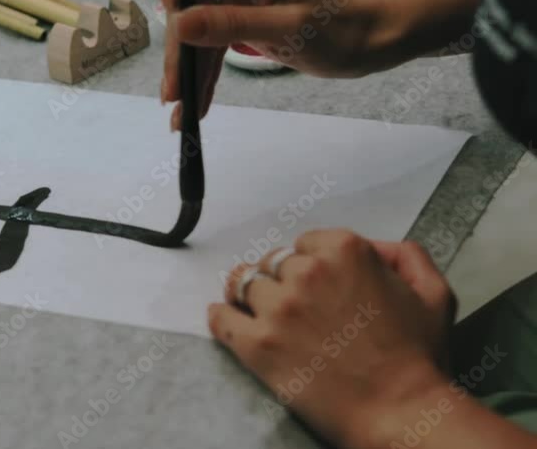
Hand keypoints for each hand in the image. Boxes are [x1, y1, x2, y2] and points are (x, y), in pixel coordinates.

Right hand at [149, 0, 386, 127]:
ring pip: (192, 28)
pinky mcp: (237, 18)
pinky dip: (201, 72)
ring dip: (185, 67)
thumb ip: (231, 24)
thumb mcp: (285, 28)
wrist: (366, 43)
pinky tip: (193, 104)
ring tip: (179, 109)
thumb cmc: (338, 28)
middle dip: (176, 46)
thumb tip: (179, 24)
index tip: (170, 4)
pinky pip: (209, 44)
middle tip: (173, 90)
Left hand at [209, 230, 456, 448]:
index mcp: (346, 252)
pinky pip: (221, 318)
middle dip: (281, 279)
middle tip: (291, 304)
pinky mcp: (256, 343)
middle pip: (274, 262)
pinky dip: (221, 317)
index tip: (315, 284)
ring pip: (243, 284)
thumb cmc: (419, 358)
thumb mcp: (433, 293)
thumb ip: (405, 256)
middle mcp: (306, 272)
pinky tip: (227, 319)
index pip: (306, 243)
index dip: (309, 263)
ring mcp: (277, 308)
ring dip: (248, 294)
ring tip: (256, 309)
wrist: (399, 411)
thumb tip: (376, 247)